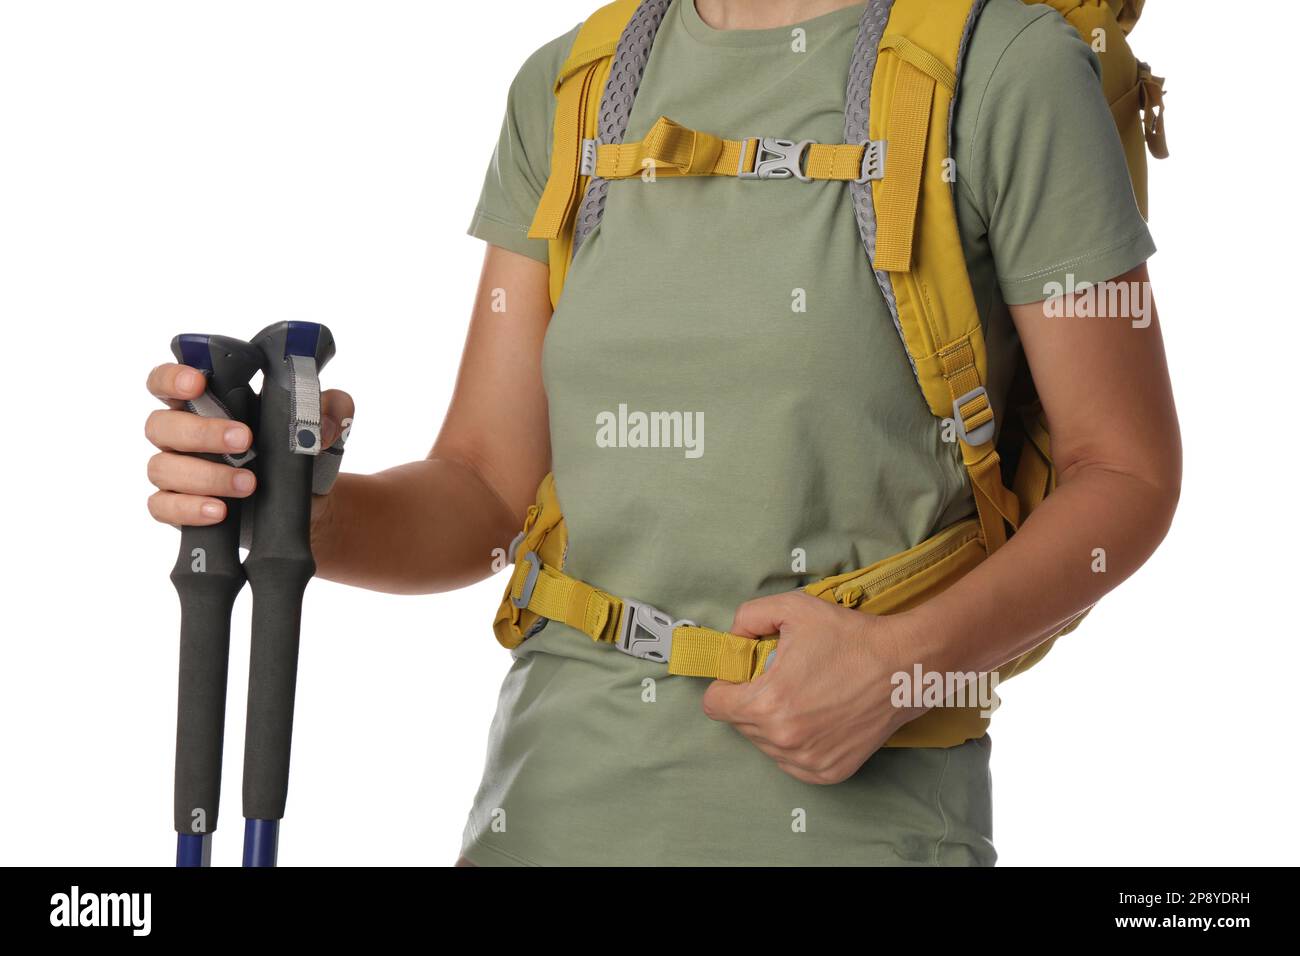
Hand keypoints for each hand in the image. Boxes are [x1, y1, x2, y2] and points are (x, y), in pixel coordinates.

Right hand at [145, 362, 353, 527]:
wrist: (309, 503)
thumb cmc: (302, 450)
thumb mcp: (324, 424)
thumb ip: (329, 409)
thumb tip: (323, 423)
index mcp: (206, 401)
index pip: (167, 380)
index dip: (172, 377)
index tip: (197, 382)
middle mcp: (182, 434)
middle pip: (161, 425)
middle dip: (202, 432)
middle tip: (245, 440)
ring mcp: (176, 471)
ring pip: (162, 468)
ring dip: (206, 475)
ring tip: (249, 484)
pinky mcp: (179, 507)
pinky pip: (164, 507)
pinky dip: (189, 509)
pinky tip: (219, 511)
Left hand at [701, 592, 923, 784]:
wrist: (903, 666)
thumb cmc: (849, 636)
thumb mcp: (792, 608)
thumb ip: (748, 617)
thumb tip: (732, 640)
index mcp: (767, 702)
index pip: (715, 704)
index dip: (727, 684)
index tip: (747, 674)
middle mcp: (784, 740)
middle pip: (739, 723)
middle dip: (751, 700)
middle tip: (782, 679)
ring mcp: (806, 761)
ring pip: (764, 744)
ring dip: (773, 723)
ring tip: (804, 696)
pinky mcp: (828, 773)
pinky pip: (791, 762)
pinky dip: (797, 742)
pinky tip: (817, 717)